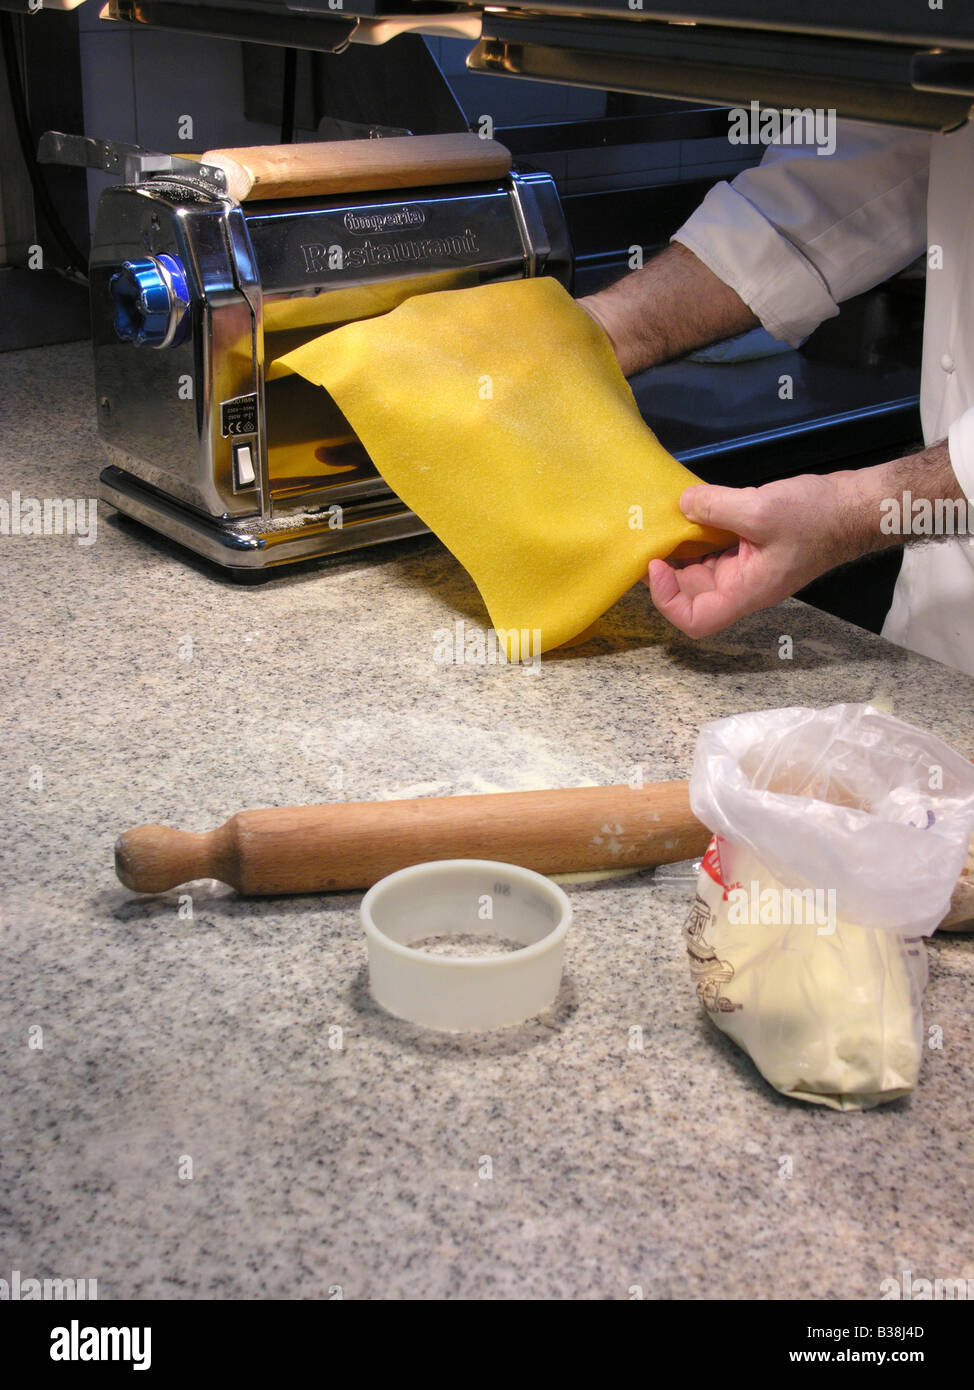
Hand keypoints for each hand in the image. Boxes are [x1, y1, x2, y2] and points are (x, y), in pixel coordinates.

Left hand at [646, 473, 859, 637]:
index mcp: (746, 592)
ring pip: (701, 569)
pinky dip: (700, 533)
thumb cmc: (818, 517)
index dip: (667, 601)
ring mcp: (747, 568)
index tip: (655, 566)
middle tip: (653, 534)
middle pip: (691, 593)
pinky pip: (716, 548)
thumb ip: (716, 509)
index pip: (695, 620)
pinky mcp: (752, 548)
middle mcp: (743, 586)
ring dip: (682, 548)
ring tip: (667, 519)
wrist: (858, 507)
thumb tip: (682, 504)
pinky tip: (693, 509)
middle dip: (669, 568)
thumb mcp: (761, 510)